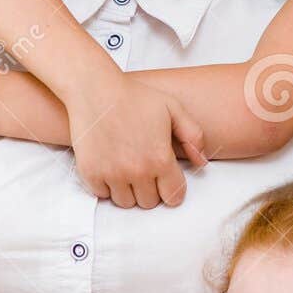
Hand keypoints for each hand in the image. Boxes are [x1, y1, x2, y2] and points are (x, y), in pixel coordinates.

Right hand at [64, 73, 208, 209]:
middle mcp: (137, 171)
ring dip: (128, 190)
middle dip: (150, 189)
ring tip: (127, 168)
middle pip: (149, 203)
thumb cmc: (135, 96)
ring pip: (126, 202)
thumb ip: (193, 136)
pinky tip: (110, 166)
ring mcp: (112, 174)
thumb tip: (201, 163)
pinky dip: (106, 185)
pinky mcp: (90, 173)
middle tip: (144, 169)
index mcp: (160, 159)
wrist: (95, 89)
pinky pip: (103, 194)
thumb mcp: (173, 108)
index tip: (165, 178)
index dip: (172, 189)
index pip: (173, 198)